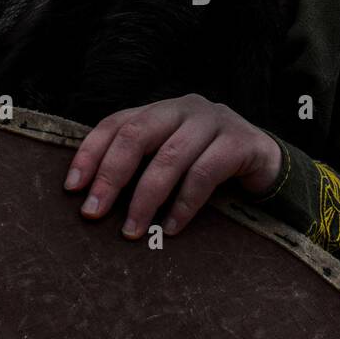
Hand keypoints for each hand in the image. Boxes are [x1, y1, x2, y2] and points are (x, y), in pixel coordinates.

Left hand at [63, 93, 282, 238]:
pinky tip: (172, 228)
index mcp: (160, 110)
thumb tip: (92, 201)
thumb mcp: (171, 160)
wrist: (267, 162)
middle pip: (137, 134)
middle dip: (111, 175)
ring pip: (171, 156)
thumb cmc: (207, 165)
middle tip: (93, 212)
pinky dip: (185, 204)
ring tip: (133, 230)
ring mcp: (214, 121)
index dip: (90, 153)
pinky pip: (205, 173)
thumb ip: (140, 168)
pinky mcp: (240, 142)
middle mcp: (184, 108)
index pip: (116, 124)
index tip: (72, 188)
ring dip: (146, 197)